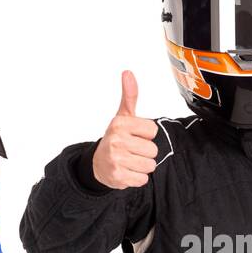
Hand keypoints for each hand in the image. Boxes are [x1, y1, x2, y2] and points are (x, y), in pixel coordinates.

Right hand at [92, 70, 159, 188]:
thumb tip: (128, 73)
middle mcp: (116, 140)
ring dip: (142, 166)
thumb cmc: (116, 138)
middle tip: (132, 151)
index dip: (146, 135)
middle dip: (145, 153)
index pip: (152, 131)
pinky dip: (137, 178)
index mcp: (120, 124)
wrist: (98, 164)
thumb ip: (130, 96)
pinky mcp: (118, 177)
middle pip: (153, 150)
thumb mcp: (122, 116)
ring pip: (150, 165)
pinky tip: (127, 171)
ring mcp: (116, 159)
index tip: (135, 135)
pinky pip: (142, 179)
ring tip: (130, 161)